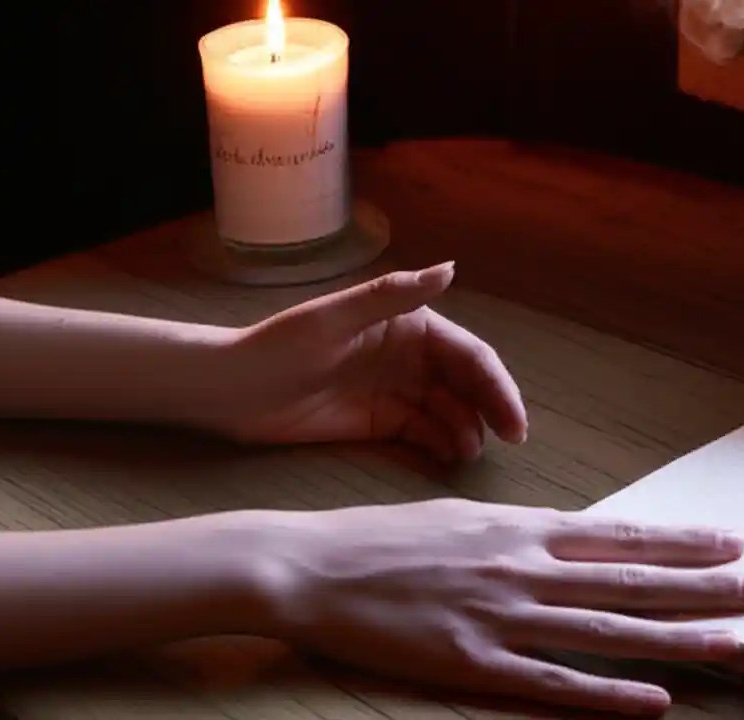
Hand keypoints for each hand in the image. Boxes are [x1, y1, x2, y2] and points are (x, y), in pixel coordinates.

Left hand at [206, 262, 526, 461]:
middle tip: (511, 441)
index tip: (512, 419)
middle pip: (467, 384)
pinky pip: (424, 433)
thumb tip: (451, 268)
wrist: (230, 391)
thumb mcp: (335, 318)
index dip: (495, 384)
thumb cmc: (279, 347)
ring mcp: (397, 390)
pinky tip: (450, 457)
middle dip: (493, 410)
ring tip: (467, 455)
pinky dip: (442, 444)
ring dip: (467, 431)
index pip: (467, 354)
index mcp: (407, 323)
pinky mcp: (381, 422)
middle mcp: (410, 355)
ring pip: (450, 411)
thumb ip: (394, 295)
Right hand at [256, 499, 743, 715]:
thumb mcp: (465, 515)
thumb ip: (524, 530)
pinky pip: (552, 683)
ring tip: (734, 643)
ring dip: (678, 638)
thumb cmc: (386, 537)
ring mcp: (501, 616)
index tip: (732, 543)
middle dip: (703, 588)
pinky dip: (607, 694)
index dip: (682, 542)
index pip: (621, 536)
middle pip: (630, 581)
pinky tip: (653, 701)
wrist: (312, 565)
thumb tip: (578, 538)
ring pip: (607, 630)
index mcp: (521, 528)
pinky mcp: (473, 663)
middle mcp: (523, 568)